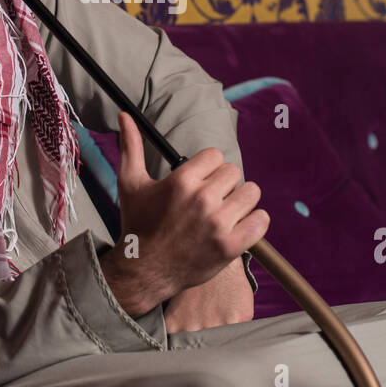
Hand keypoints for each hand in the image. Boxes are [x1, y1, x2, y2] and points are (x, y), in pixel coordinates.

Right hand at [100, 111, 268, 317]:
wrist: (143, 271)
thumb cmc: (137, 225)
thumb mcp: (130, 183)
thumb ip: (131, 146)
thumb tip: (124, 115)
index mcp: (181, 181)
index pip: (216, 155)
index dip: (208, 168)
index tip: (200, 181)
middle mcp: (201, 200)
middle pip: (234, 172)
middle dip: (223, 184)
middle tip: (210, 200)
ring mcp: (218, 224)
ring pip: (251, 193)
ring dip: (241, 201)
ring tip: (225, 212)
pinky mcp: (230, 246)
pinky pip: (261, 221)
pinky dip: (254, 222)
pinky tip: (239, 226)